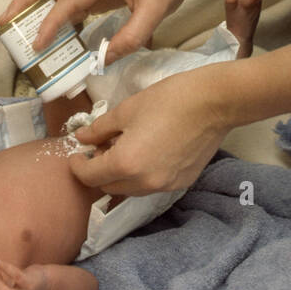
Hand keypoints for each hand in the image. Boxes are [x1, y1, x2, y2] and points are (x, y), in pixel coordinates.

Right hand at [0, 0, 194, 63]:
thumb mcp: (158, 12)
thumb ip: (131, 36)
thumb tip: (101, 59)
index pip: (70, 0)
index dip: (51, 23)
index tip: (38, 45)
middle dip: (23, 0)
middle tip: (4, 22)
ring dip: (31, 1)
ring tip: (15, 24)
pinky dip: (51, 8)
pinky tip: (47, 28)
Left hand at [66, 64, 237, 194]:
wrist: (213, 103)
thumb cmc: (167, 100)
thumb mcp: (126, 110)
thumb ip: (99, 128)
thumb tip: (82, 138)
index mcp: (126, 164)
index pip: (90, 177)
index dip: (78, 166)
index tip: (77, 154)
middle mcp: (144, 183)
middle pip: (109, 187)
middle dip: (99, 171)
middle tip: (101, 147)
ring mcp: (165, 186)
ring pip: (131, 188)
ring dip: (121, 175)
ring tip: (125, 147)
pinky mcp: (182, 183)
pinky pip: (152, 185)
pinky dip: (142, 174)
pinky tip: (149, 151)